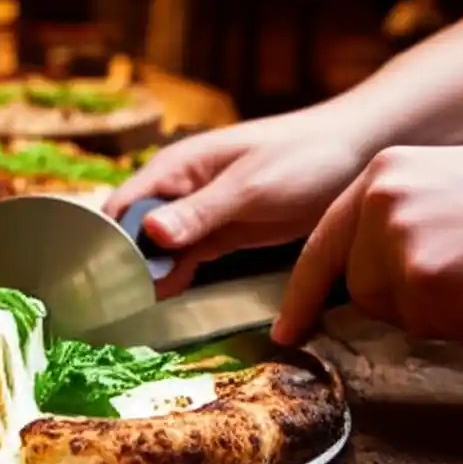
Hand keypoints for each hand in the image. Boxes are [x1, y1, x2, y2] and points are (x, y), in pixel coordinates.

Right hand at [104, 107, 370, 296]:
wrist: (355, 153)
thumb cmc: (303, 157)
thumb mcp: (250, 186)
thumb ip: (199, 212)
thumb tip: (149, 234)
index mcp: (175, 169)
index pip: (122, 208)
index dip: (108, 242)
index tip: (107, 280)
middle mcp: (178, 191)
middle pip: (134, 232)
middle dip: (124, 264)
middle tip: (118, 306)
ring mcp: (198, 213)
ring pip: (158, 249)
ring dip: (149, 275)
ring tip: (135, 311)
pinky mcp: (220, 233)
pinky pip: (185, 257)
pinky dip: (175, 276)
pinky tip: (165, 299)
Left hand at [274, 145, 462, 344]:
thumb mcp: (446, 190)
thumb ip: (397, 222)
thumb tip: (362, 275)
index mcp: (385, 172)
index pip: (326, 242)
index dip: (305, 293)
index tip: (285, 333)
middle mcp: (382, 197)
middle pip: (359, 284)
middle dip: (403, 298)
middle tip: (457, 277)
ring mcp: (398, 233)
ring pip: (392, 309)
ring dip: (435, 312)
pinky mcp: (422, 271)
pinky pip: (424, 323)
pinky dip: (456, 322)